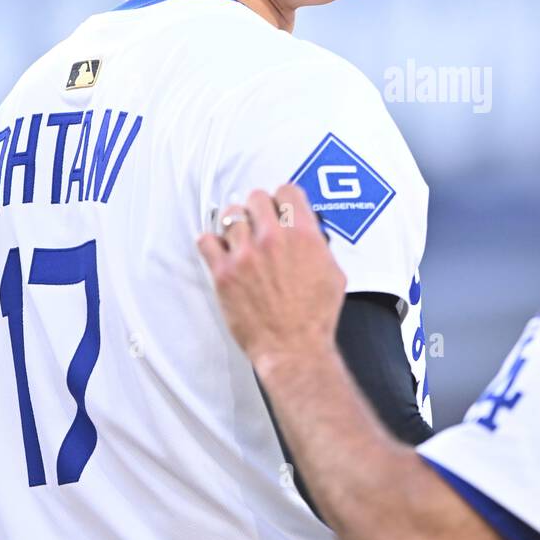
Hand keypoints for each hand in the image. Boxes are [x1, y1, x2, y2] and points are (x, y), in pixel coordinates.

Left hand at [197, 185, 345, 371]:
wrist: (293, 347)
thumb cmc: (314, 317)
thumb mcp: (333, 273)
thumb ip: (319, 245)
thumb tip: (311, 234)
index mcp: (303, 235)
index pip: (287, 191)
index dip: (284, 198)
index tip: (280, 205)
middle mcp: (273, 239)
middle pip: (256, 197)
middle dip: (260, 208)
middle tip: (260, 221)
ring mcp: (245, 255)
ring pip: (231, 214)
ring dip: (237, 223)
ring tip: (240, 236)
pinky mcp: (224, 273)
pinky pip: (206, 240)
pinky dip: (212, 242)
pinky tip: (220, 249)